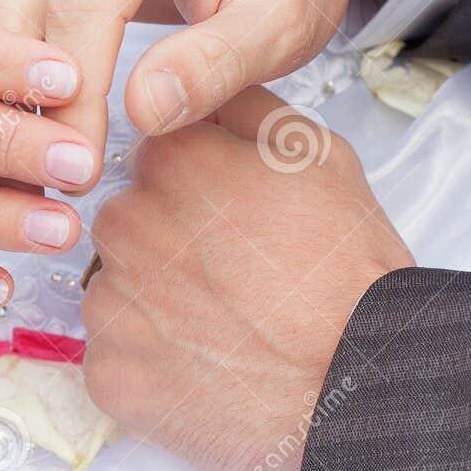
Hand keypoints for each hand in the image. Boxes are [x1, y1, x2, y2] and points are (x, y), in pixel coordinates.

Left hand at [82, 85, 412, 470]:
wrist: (363, 385)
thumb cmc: (349, 274)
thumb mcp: (319, 156)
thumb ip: (242, 105)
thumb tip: (197, 85)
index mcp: (171, 161)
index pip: (155, 158)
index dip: (197, 190)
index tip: (233, 221)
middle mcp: (124, 221)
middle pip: (129, 222)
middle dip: (169, 244)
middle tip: (235, 279)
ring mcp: (110, 299)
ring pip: (118, 287)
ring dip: (155, 303)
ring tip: (225, 326)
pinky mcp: (107, 370)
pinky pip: (115, 355)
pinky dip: (149, 363)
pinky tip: (204, 369)